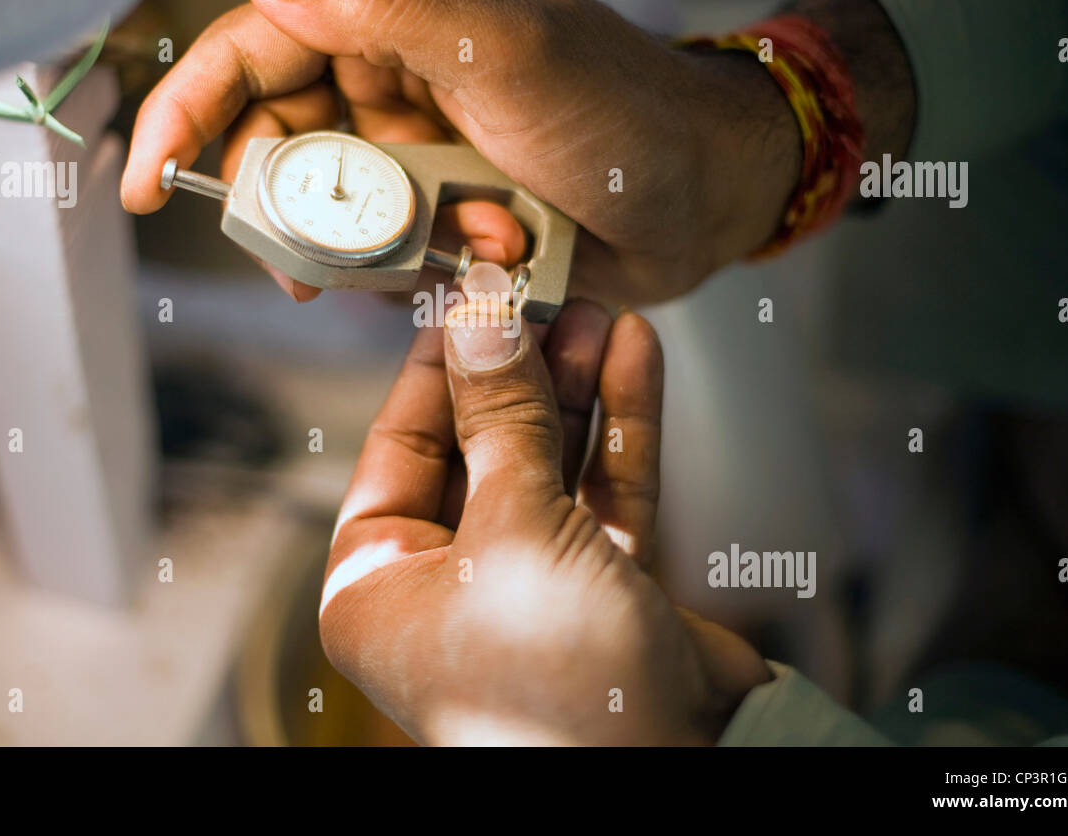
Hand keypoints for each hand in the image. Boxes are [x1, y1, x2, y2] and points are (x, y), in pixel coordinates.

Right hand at [122, 0, 805, 303]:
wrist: (705, 197)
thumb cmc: (621, 111)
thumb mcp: (502, 47)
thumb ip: (383, 10)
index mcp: (392, 32)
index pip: (256, 56)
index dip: (190, 111)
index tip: (146, 181)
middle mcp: (391, 94)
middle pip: (274, 148)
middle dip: (287, 206)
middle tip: (313, 251)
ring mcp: (417, 162)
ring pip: (327, 216)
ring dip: (372, 248)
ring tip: (456, 243)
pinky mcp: (446, 224)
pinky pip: (384, 260)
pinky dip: (416, 272)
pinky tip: (481, 259)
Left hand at [320, 292, 770, 744]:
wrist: (687, 774)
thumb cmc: (559, 684)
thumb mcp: (514, 530)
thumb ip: (501, 419)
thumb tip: (480, 314)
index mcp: (381, 588)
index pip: (397, 449)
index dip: (436, 368)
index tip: (468, 296)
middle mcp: (448, 586)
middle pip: (478, 448)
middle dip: (517, 371)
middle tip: (543, 292)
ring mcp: (531, 585)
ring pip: (547, 463)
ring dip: (574, 388)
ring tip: (596, 310)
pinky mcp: (604, 586)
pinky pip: (603, 491)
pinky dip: (620, 428)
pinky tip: (634, 354)